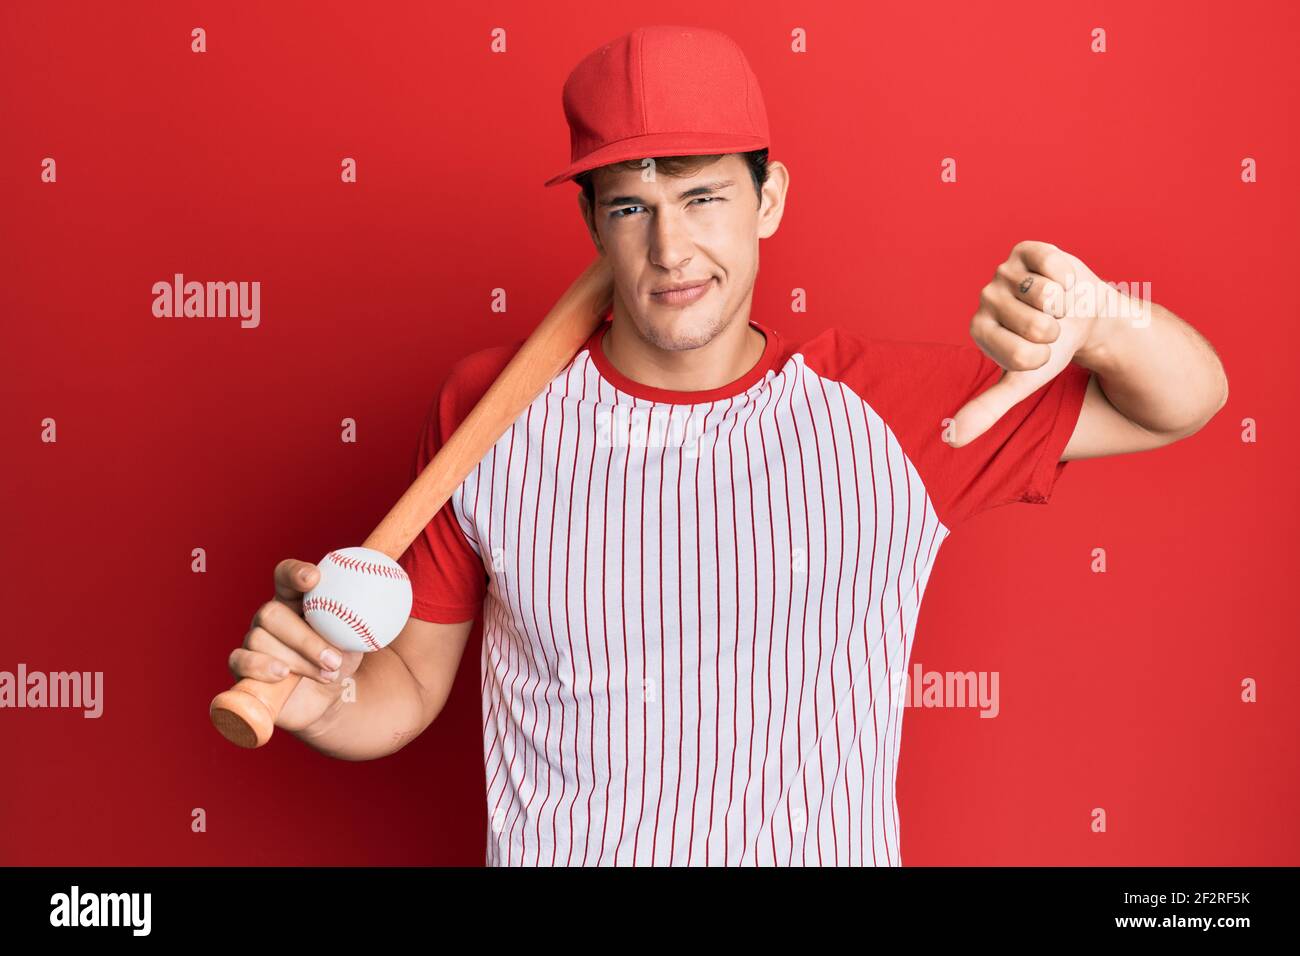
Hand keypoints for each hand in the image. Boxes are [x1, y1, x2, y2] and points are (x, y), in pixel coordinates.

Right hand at [226, 558, 363, 731]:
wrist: (331, 697)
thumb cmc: (344, 656)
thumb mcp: (361, 635)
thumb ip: (368, 616)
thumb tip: (390, 599)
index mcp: (295, 598)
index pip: (286, 575)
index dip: (295, 572)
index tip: (314, 578)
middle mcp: (270, 616)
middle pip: (271, 612)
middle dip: (304, 637)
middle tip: (333, 658)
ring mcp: (254, 640)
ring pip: (260, 640)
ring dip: (298, 660)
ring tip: (328, 674)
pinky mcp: (244, 667)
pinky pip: (240, 661)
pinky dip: (261, 667)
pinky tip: (284, 675)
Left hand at [947, 240, 1125, 446]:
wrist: (1083, 317)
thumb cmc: (1050, 351)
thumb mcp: (1020, 383)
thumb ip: (987, 409)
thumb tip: (951, 441)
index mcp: (979, 330)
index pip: (1022, 355)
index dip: (1045, 356)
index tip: (1040, 350)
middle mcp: (985, 297)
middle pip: (1038, 326)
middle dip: (1057, 330)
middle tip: (1051, 325)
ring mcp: (1005, 271)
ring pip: (1048, 296)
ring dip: (1065, 305)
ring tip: (1056, 305)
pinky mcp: (1027, 250)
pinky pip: (1054, 266)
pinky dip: (1069, 279)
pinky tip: (1061, 282)